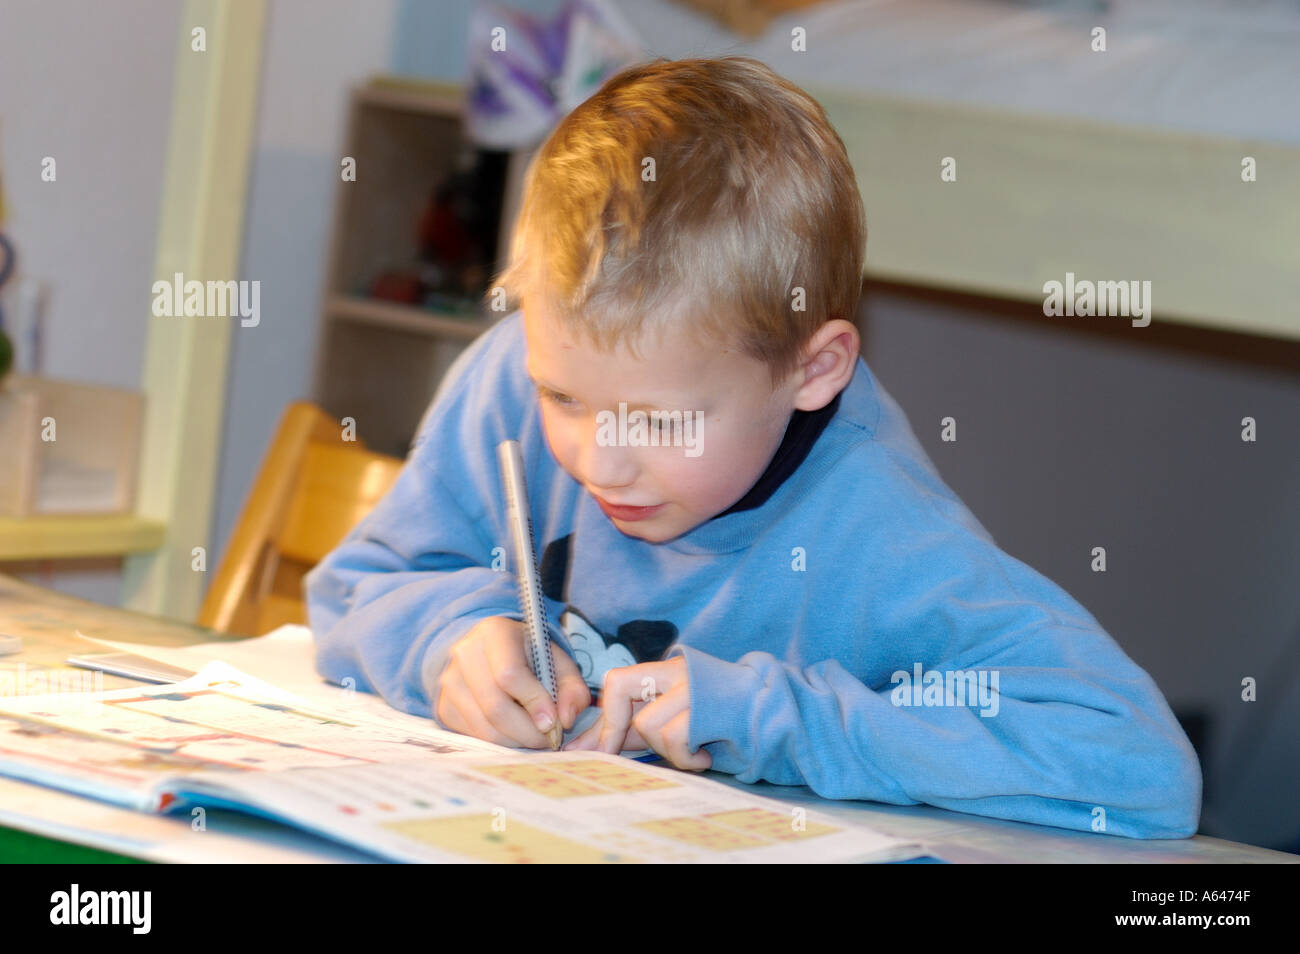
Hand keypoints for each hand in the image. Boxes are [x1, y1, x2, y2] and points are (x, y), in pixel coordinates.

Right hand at [436, 616, 590, 747]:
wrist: (489, 654)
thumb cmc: (529, 657)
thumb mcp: (557, 661)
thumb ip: (571, 687)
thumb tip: (567, 719)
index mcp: (494, 633)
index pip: (509, 674)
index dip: (534, 702)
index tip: (554, 722)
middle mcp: (465, 655)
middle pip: (495, 707)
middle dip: (529, 731)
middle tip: (550, 739)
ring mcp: (449, 682)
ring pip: (485, 728)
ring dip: (517, 741)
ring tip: (536, 737)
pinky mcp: (444, 707)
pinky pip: (475, 737)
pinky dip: (500, 743)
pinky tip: (515, 733)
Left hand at [563, 657, 710, 771]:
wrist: (770, 715)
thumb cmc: (714, 721)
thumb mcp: (667, 720)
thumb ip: (628, 730)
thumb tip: (582, 749)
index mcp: (663, 672)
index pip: (615, 682)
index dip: (604, 718)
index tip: (601, 750)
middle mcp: (676, 672)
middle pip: (620, 691)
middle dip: (620, 731)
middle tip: (632, 752)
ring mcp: (694, 687)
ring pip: (649, 724)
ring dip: (666, 750)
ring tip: (690, 753)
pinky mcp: (712, 708)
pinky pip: (678, 738)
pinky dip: (687, 758)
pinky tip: (703, 757)